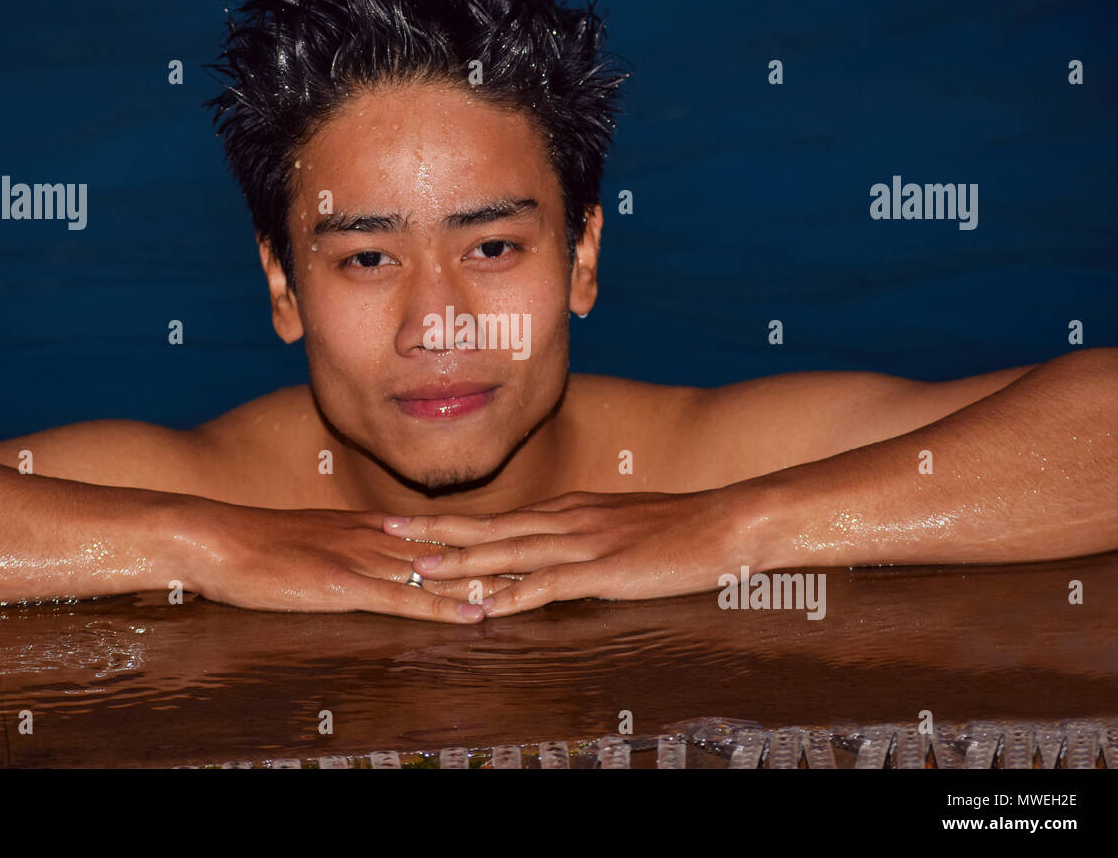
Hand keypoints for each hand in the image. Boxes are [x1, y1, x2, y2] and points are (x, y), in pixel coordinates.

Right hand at [171, 499, 520, 622]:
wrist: (215, 538)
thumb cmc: (259, 546)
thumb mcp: (316, 541)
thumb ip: (354, 549)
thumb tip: (387, 561)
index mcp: (373, 528)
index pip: (446, 533)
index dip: (491, 542)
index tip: (532, 546)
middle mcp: (378, 538)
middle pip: (454, 549)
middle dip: (503, 560)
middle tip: (553, 564)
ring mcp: (362, 560)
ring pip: (438, 573)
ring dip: (486, 584)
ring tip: (535, 592)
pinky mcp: (342, 586)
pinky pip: (400, 599)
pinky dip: (440, 609)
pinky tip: (472, 617)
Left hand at [381, 489, 774, 616]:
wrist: (730, 522)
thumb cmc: (683, 528)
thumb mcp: (624, 525)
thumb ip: (587, 537)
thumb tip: (556, 553)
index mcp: (570, 509)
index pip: (499, 517)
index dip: (452, 523)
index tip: (411, 525)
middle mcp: (568, 519)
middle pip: (489, 525)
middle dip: (435, 532)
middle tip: (387, 532)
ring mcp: (585, 542)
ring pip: (509, 551)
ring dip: (461, 562)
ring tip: (417, 569)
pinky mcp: (606, 569)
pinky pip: (550, 585)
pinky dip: (513, 596)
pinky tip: (486, 608)